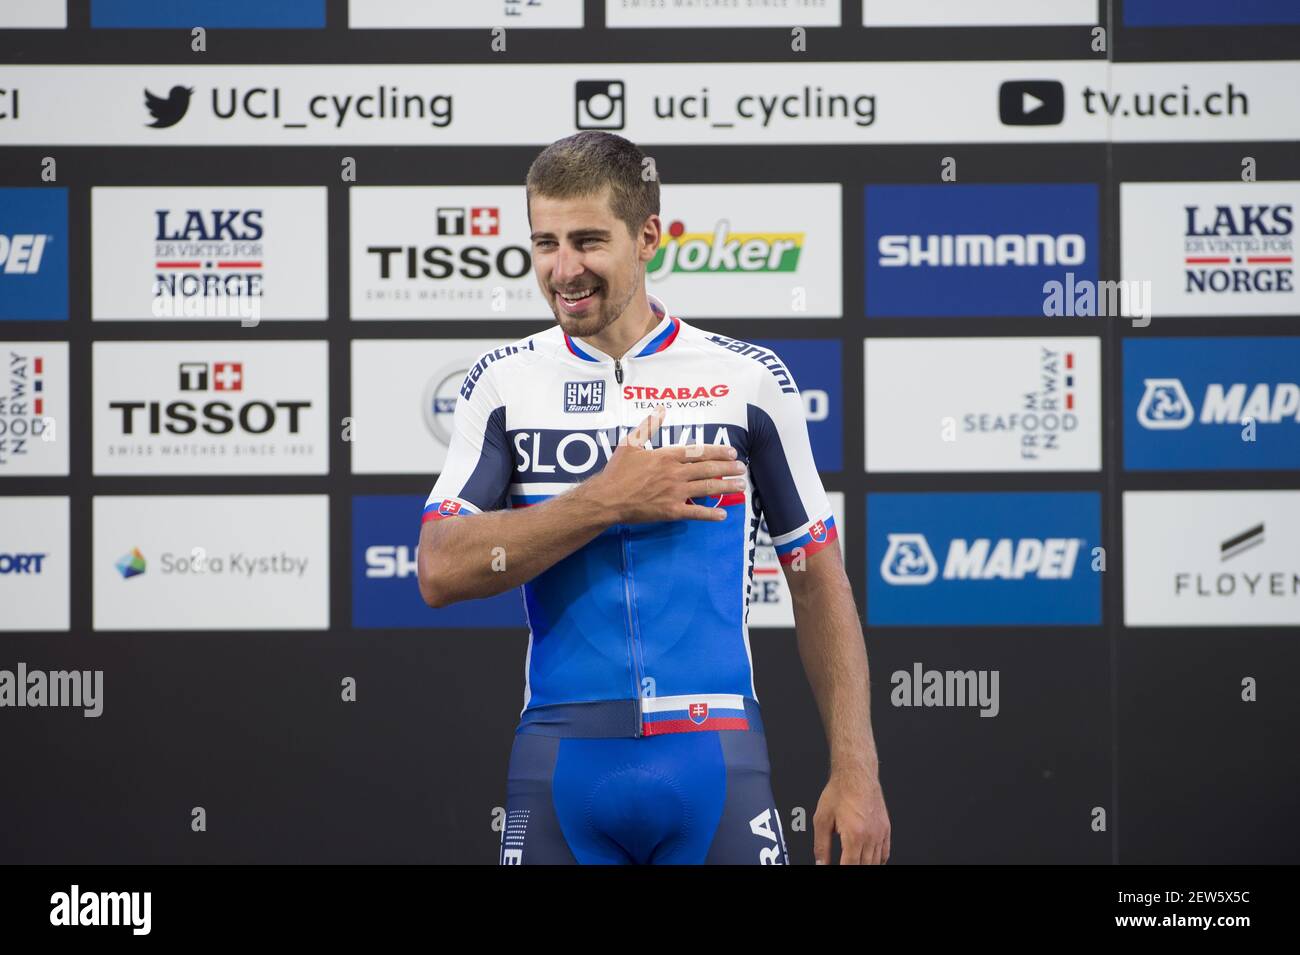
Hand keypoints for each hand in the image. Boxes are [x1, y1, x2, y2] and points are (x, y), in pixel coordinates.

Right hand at [594, 404, 747, 523]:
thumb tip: (660, 409)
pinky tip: (723, 514)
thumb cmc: (617, 471)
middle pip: (708, 469)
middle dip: (728, 468)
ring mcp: (674, 492)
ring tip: (741, 485)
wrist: (607, 498)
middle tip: (742, 468)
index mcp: (667, 456)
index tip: (732, 452)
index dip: (718, 452)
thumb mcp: (630, 443)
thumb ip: (648, 426)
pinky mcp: (671, 510)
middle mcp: (675, 473)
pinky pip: (695, 512)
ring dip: (726, 486)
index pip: (699, 452)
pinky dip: (710, 513)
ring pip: (706, 488)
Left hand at [813, 769, 890, 864]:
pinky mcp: (886, 829)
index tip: (837, 869)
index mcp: (854, 834)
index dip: (844, 871)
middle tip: (845, 864)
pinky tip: (870, 861)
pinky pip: (885, 853)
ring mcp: (880, 833)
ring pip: (876, 862)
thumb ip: (821, 845)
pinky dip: (878, 861)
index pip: (850, 866)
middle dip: (854, 868)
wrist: (856, 774)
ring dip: (865, 865)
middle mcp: (870, 836)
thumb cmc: (840, 791)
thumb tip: (821, 863)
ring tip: (854, 863)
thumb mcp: (822, 819)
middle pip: (864, 866)